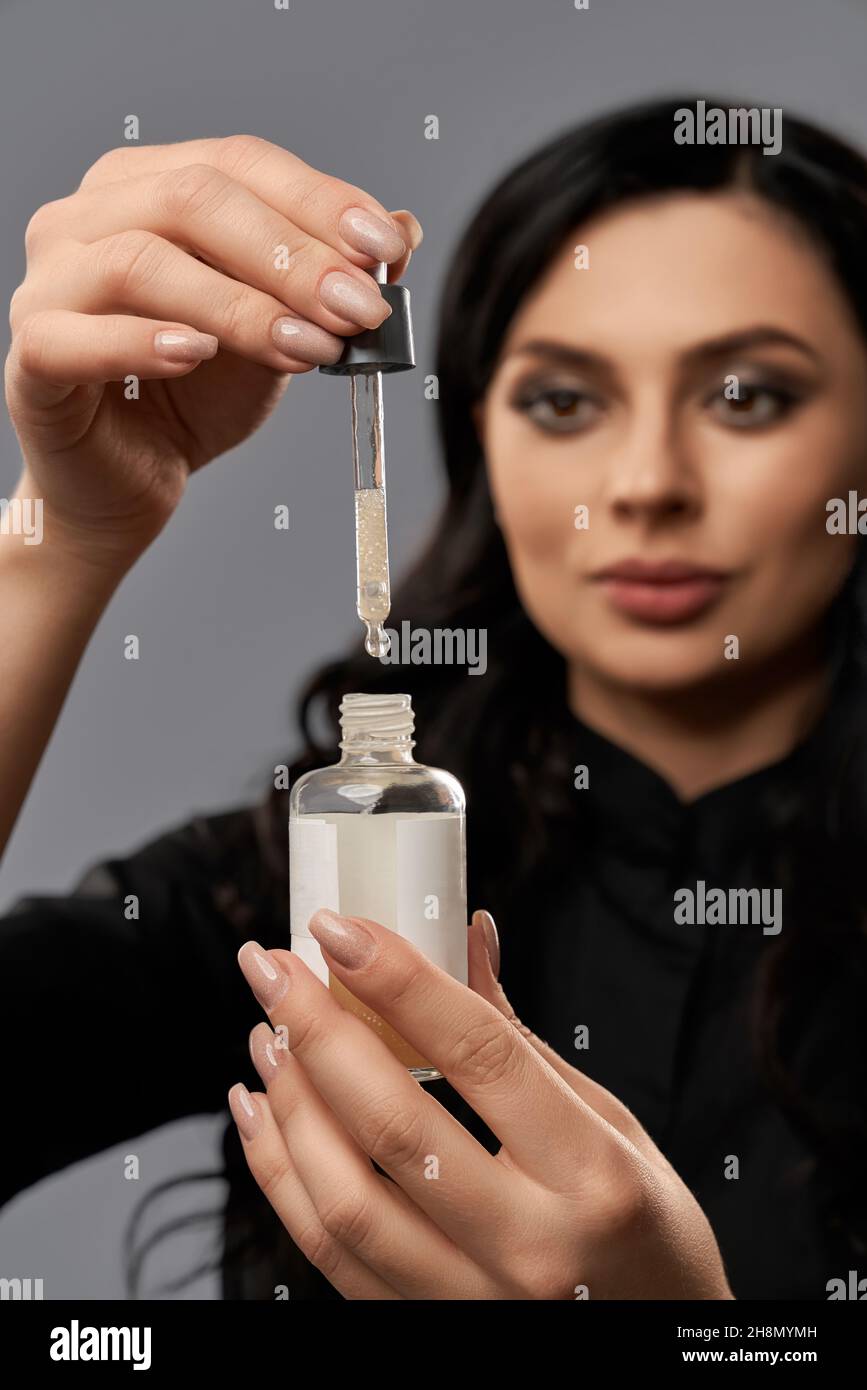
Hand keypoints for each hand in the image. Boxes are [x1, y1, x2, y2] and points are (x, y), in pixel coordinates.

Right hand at [5, 134, 420, 569]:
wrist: (129, 482)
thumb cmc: (193, 397)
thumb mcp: (278, 331)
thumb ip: (325, 280)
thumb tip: (403, 229)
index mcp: (147, 187)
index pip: (238, 163)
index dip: (318, 201)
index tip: (386, 249)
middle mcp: (87, 216)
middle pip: (194, 199)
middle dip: (293, 257)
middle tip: (359, 310)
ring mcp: (50, 281)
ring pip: (142, 262)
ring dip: (240, 306)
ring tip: (308, 350)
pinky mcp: (32, 354)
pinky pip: (78, 337)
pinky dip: (143, 342)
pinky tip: (198, 356)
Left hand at [230, 908, 733, 1299]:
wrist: (661, 1348)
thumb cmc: (650, 1235)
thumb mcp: (614, 1126)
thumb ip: (523, 1042)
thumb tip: (466, 943)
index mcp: (592, 1175)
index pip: (479, 1053)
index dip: (401, 981)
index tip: (343, 930)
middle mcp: (530, 1247)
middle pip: (394, 1125)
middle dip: (316, 1030)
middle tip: (273, 967)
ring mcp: (473, 1302)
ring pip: (345, 1200)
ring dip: (290, 1104)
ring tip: (266, 1035)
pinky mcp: (427, 1332)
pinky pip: (328, 1255)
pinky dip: (281, 1178)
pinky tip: (263, 1114)